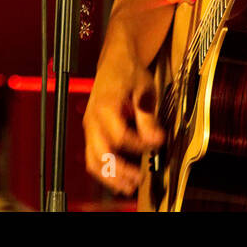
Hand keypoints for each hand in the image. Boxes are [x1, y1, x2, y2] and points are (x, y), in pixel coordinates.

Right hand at [83, 48, 163, 196]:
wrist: (115, 60)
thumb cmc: (128, 71)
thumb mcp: (143, 88)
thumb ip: (147, 115)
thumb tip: (155, 139)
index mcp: (105, 107)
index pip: (120, 136)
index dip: (139, 144)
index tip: (157, 144)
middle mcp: (93, 119)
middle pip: (101, 153)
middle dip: (120, 170)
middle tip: (139, 178)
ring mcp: (90, 127)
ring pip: (93, 160)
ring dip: (110, 176)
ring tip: (128, 186)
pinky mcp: (91, 132)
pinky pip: (92, 157)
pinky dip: (103, 171)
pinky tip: (119, 180)